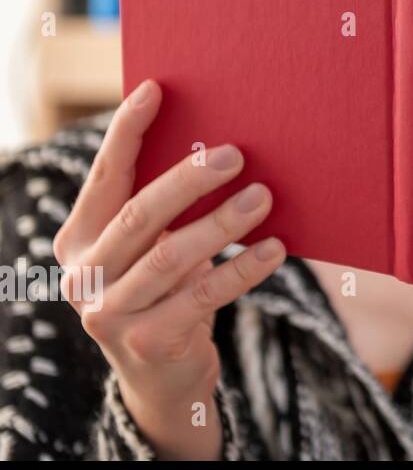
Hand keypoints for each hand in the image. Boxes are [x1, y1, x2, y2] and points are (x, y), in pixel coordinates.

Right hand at [52, 80, 284, 458]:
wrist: (164, 380)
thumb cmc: (168, 293)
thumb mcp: (154, 249)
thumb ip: (164, 209)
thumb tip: (220, 143)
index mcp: (78, 239)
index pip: (105, 176)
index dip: (127, 131)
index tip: (155, 89)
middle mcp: (84, 275)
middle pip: (140, 215)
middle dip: (188, 179)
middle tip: (236, 153)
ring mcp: (111, 313)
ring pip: (173, 256)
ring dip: (224, 222)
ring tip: (264, 196)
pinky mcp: (148, 344)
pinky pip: (204, 296)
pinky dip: (243, 269)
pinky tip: (276, 248)